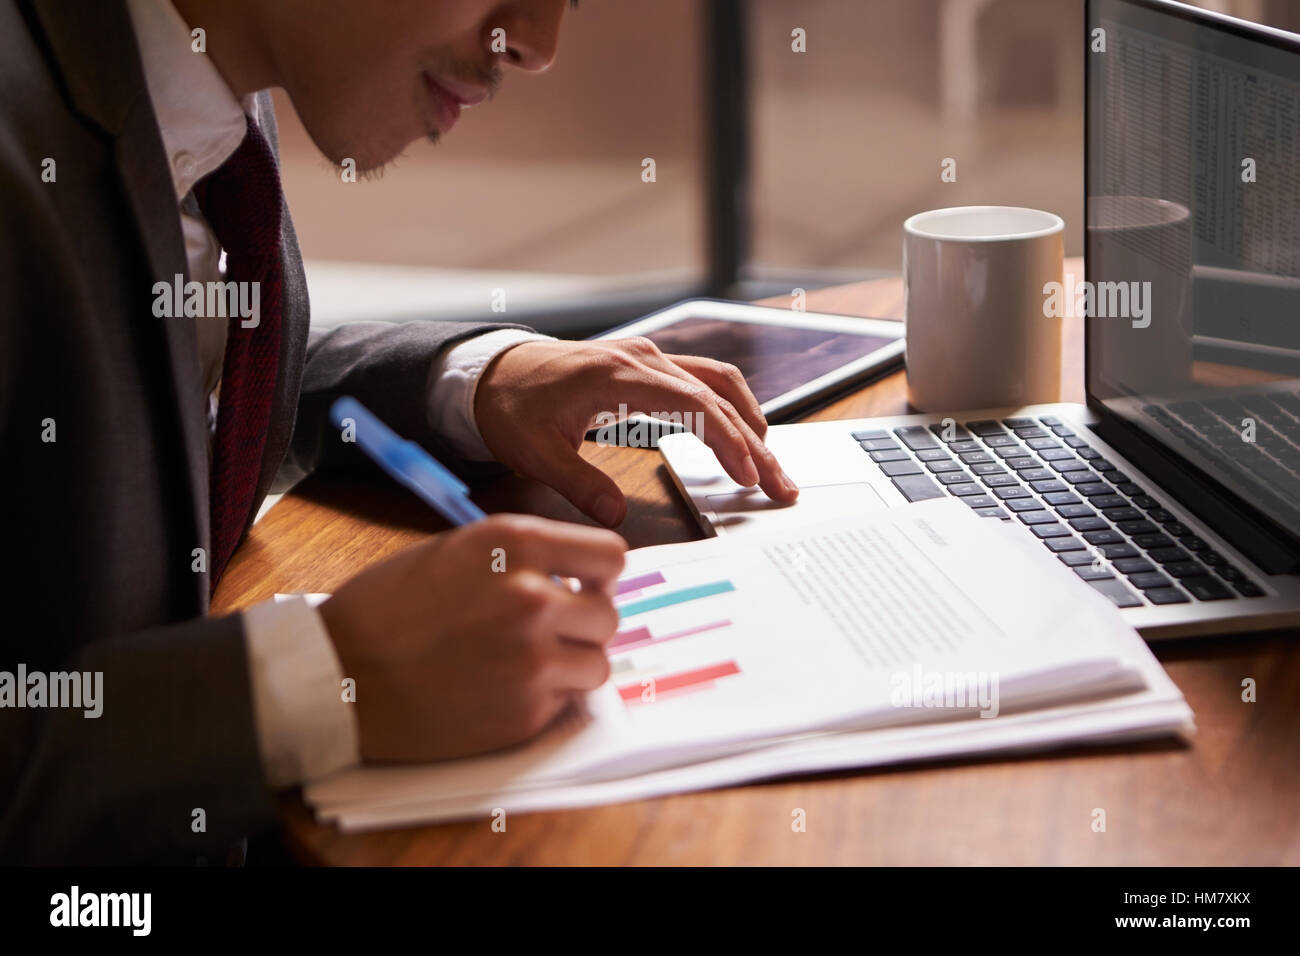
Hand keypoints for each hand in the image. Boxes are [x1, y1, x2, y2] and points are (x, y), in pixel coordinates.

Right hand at [318, 513, 625, 762]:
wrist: (334, 678)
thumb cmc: (384, 610)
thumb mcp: (454, 551)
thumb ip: (521, 558)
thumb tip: (575, 576)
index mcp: (514, 544)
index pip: (611, 555)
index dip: (599, 575)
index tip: (583, 586)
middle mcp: (532, 598)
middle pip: (609, 614)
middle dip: (582, 624)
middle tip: (546, 632)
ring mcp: (531, 660)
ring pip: (597, 664)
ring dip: (570, 665)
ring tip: (524, 663)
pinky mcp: (523, 714)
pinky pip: (565, 704)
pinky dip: (542, 700)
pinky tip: (498, 689)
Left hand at [474, 338, 799, 526]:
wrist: (492, 372)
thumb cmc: (511, 408)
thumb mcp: (535, 452)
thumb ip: (578, 483)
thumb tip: (616, 517)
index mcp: (617, 376)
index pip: (694, 405)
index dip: (728, 442)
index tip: (749, 477)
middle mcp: (642, 358)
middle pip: (718, 395)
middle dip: (755, 444)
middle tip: (780, 487)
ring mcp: (649, 356)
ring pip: (719, 382)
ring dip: (751, 422)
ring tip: (771, 467)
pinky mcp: (650, 364)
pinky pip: (704, 380)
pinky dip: (731, 408)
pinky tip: (743, 438)